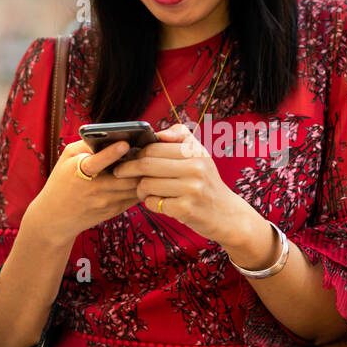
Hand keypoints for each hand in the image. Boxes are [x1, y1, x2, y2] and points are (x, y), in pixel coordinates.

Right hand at [25, 138, 139, 247]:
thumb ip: (86, 144)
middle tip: (149, 150)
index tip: (124, 143)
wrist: (55, 217)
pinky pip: (134, 198)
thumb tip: (108, 133)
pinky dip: (142, 186)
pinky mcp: (113, 211)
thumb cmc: (62, 181)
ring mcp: (105, 202)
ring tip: (151, 162)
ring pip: (134, 187)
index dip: (111, 153)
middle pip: (124, 176)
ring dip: (144, 175)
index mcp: (79, 171)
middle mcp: (94, 188)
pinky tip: (145, 177)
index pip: (97, 162)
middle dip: (138, 163)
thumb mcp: (66, 158)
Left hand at [111, 122, 247, 244]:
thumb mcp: (200, 155)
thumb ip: (181, 137)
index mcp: (195, 152)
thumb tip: (159, 133)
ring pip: (147, 184)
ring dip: (138, 188)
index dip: (136, 152)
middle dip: (128, 168)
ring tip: (142, 190)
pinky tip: (156, 202)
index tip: (126, 156)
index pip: (154, 147)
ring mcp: (191, 190)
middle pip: (146, 164)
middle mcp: (195, 169)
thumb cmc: (206, 182)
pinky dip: (149, 203)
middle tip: (120, 172)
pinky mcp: (185, 209)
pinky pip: (153, 203)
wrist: (226, 214)